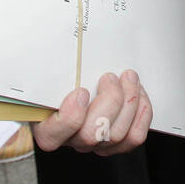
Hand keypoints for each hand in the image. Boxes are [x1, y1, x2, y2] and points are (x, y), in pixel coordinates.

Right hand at [32, 70, 151, 156]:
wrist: (81, 78)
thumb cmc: (61, 74)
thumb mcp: (45, 69)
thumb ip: (43, 64)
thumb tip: (43, 40)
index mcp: (46, 125)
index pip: (52, 136)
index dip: (70, 117)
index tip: (81, 91)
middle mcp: (71, 139)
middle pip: (91, 135)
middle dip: (108, 102)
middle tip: (110, 77)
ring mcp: (95, 143)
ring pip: (115, 135)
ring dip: (128, 103)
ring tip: (128, 78)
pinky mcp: (117, 142)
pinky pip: (134, 137)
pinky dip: (141, 114)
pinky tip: (138, 93)